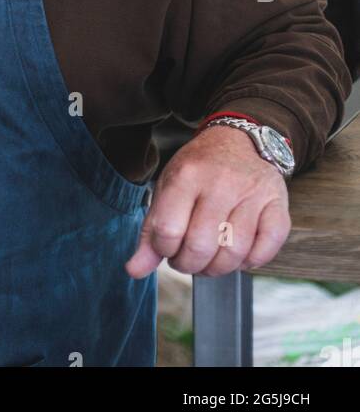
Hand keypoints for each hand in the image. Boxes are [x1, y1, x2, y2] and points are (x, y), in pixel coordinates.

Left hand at [125, 125, 290, 277]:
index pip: (168, 231)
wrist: (237, 141)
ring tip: (210, 258)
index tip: (168, 247)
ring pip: (234, 253)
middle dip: (189, 265)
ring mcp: (252, 193)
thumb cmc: (198, 170)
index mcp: (187, 175)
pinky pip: (267, 248)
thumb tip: (134, 270)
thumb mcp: (167, 188)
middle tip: (188, 258)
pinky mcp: (277, 204)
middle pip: (201, 247)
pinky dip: (251, 262)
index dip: (164, 250)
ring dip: (218, 268)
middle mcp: (221, 182)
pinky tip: (239, 254)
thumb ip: (151, 231)